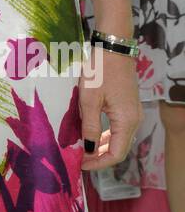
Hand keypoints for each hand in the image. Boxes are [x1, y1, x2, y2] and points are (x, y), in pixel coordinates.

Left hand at [79, 46, 139, 170]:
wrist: (113, 47)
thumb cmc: (100, 70)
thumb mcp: (89, 100)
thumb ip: (88, 126)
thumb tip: (87, 148)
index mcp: (127, 121)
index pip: (115, 154)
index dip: (98, 163)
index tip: (80, 165)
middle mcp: (134, 120)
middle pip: (118, 148)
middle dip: (98, 156)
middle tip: (78, 159)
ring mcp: (132, 112)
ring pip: (118, 138)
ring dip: (101, 146)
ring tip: (81, 149)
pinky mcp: (127, 105)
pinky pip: (117, 127)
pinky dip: (104, 134)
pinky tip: (90, 133)